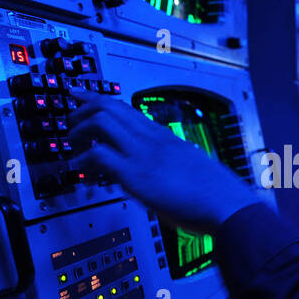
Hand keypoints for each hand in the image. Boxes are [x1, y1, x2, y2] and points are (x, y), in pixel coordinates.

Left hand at [66, 91, 258, 232]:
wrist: (228, 206)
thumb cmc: (216, 193)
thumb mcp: (190, 168)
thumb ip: (170, 163)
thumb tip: (160, 171)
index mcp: (164, 136)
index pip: (125, 107)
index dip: (97, 98)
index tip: (79, 93)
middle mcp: (152, 138)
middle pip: (109, 105)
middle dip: (82, 109)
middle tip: (70, 121)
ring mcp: (143, 154)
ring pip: (100, 121)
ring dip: (78, 129)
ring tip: (72, 145)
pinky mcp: (136, 174)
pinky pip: (99, 155)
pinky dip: (82, 159)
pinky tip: (79, 168)